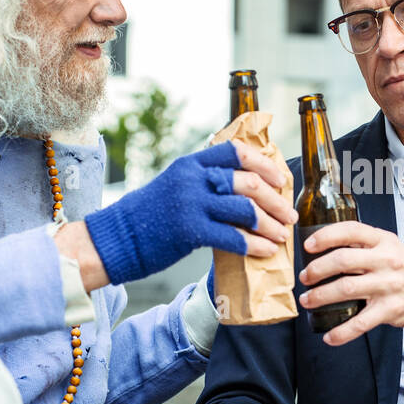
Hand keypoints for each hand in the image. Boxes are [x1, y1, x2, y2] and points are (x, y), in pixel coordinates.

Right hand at [82, 141, 295, 286]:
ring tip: (282, 236)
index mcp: (190, 163)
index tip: (280, 179)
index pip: (236, 151)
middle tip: (289, 215)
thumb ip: (202, 183)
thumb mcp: (174, 186)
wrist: (114, 238)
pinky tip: (265, 252)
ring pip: (244, 209)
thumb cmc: (148, 216)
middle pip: (248, 181)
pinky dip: (254, 245)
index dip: (264, 163)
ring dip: (270, 224)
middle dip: (275, 200)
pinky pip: (232, 236)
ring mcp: (190, 203)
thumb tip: (241, 191)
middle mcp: (192, 178)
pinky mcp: (189, 230)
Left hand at [297, 221, 403, 346]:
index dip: (325, 236)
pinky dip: (341, 332)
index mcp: (384, 241)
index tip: (308, 245)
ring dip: (319, 296)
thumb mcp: (391, 249)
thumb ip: (365, 245)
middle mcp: (386, 261)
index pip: (350, 230)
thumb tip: (327, 246)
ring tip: (308, 300)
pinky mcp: (390, 310)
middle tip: (305, 277)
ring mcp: (388, 286)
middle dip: (316, 269)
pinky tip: (329, 336)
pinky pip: (360, 323)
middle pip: (342, 260)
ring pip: (345, 289)